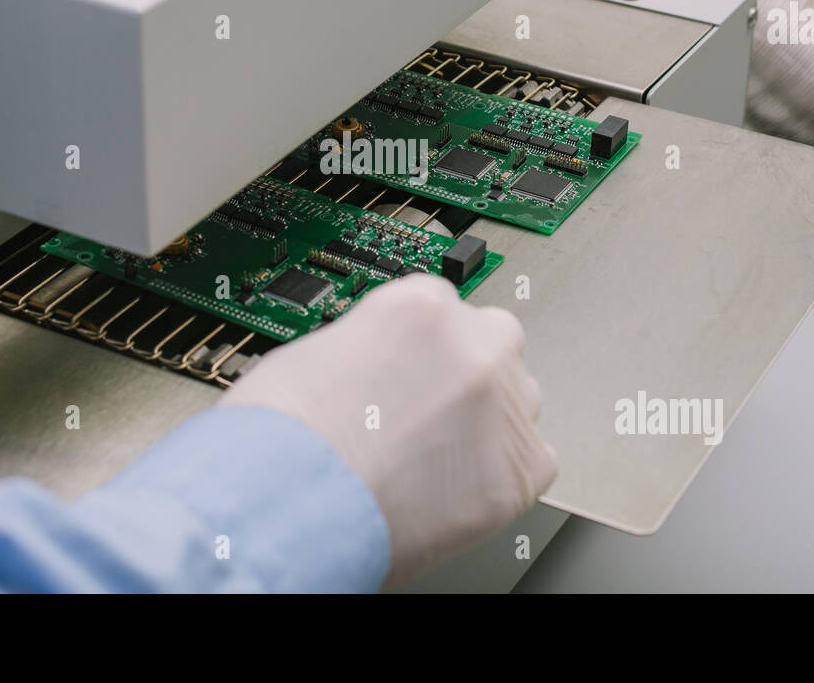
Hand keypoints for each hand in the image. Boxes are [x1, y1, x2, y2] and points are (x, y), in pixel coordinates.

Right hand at [220, 273, 556, 586]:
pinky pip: (535, 466)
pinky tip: (459, 488)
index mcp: (420, 307)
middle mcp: (472, 348)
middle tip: (427, 407)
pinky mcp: (513, 477)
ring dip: (490, 421)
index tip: (417, 364)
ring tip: (435, 456)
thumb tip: (378, 365)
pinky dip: (503, 476)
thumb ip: (370, 346)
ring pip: (522, 403)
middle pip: (497, 344)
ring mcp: (500, 412)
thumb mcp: (315, 353)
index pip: (448, 307)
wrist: (278, 506)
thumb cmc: (278, 438)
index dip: (426, 343)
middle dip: (468, 370)